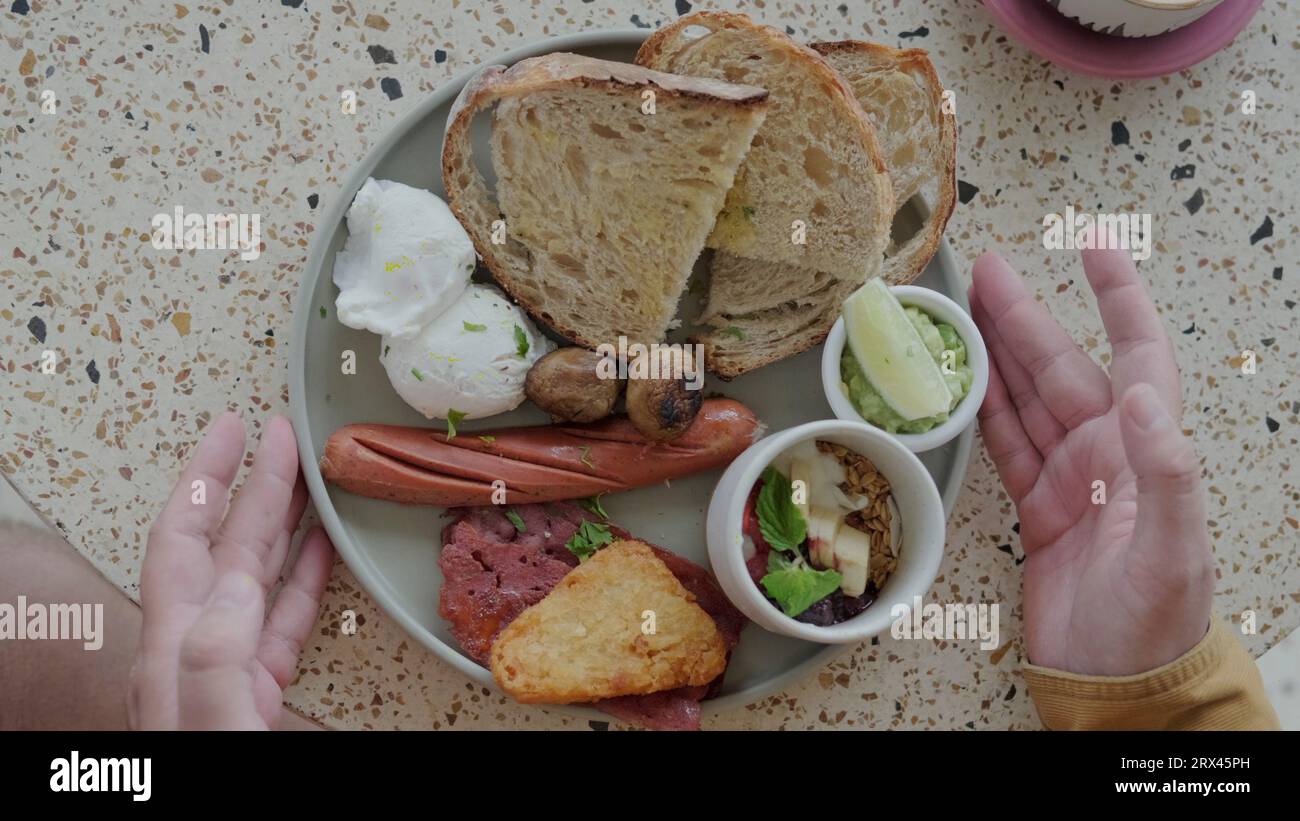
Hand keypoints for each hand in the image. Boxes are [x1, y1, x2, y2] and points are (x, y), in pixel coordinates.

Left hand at [129, 413, 334, 728]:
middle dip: (249, 485)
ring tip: (304, 477)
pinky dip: (305, 575)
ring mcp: (230, 673)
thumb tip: (235, 579)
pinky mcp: (261, 692)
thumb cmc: (215, 787)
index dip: (206, 480)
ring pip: (256, 576)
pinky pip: (283, 617)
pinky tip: (320, 551)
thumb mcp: (215, 728)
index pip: (183, 543)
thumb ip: (215, 656)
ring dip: (280, 521)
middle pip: (222, 548)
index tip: (234, 429)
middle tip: (277, 433)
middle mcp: (197, 654)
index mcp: (176, 655)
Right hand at [970, 248, 1213, 675]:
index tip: (1094, 251)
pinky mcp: (1036, 508)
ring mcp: (1070, 479)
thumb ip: (1164, 475)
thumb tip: (1140, 396)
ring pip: (1026, 400)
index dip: (1119, 301)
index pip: (1137, 356)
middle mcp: (1107, 454)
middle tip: (988, 273)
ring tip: (964, 312)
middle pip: (1062, 368)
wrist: (1117, 683)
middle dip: (1026, 317)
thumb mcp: (1171, 555)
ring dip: (996, 355)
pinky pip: (1005, 445)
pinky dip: (979, 411)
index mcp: (1143, 453)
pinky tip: (959, 382)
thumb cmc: (1155, 624)